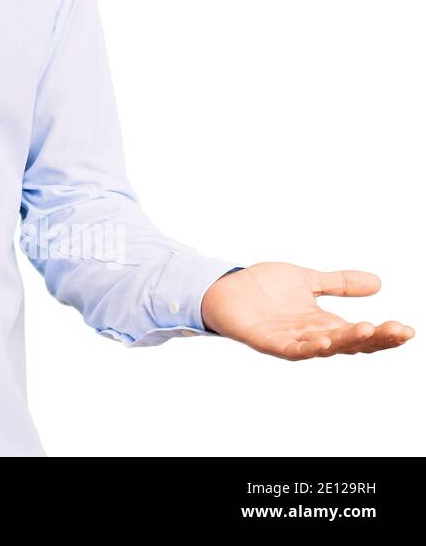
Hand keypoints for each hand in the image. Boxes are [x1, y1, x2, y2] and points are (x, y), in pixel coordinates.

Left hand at [201, 262, 413, 359]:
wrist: (223, 287)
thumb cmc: (262, 287)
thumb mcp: (307, 280)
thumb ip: (339, 284)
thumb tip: (378, 283)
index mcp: (323, 323)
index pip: (360, 334)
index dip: (384, 334)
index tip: (407, 330)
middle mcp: (311, 335)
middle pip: (349, 342)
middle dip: (375, 338)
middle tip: (398, 330)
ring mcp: (290, 340)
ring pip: (325, 346)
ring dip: (346, 340)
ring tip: (368, 330)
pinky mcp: (268, 342)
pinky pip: (292, 349)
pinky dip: (308, 347)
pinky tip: (324, 341)